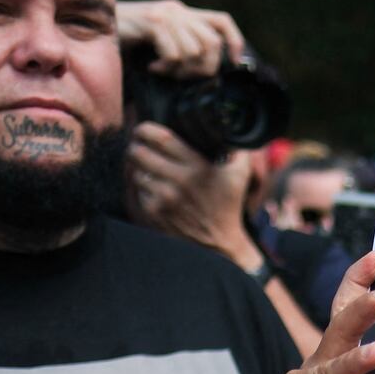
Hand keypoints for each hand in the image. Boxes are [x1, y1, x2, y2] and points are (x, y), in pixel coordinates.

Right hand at [117, 0, 245, 76]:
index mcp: (184, 12)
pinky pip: (174, 54)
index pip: (222, 21)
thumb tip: (210, 67)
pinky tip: (153, 67)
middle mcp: (179, 10)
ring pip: (195, 51)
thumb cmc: (129, 39)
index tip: (235, 62)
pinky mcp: (153, 22)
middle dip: (203, 68)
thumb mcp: (161, 39)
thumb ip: (183, 44)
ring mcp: (166, 14)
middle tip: (182, 76)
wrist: (95, 24)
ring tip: (164, 70)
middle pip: (213, 43)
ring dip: (180, 70)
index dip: (235, 41)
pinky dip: (166, 68)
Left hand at [126, 122, 260, 263]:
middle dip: (136, 146)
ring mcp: (162, 198)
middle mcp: (177, 182)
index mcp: (196, 167)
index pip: (161, 138)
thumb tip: (228, 130)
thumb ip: (237, 149)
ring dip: (138, 167)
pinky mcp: (152, 212)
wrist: (218, 244)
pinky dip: (141, 186)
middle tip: (139, 146)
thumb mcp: (240, 175)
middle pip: (139, 152)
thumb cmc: (227, 207)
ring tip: (146, 168)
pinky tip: (152, 187)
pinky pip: (136, 190)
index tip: (144, 129)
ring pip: (134, 171)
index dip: (146, 129)